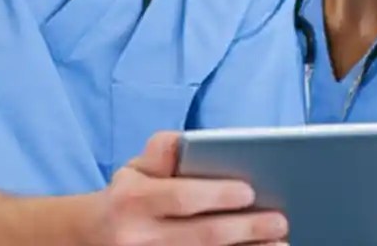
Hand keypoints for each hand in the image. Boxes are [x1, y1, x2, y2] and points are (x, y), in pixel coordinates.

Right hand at [86, 131, 288, 245]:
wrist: (96, 238)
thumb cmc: (130, 195)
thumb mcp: (136, 167)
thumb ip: (162, 151)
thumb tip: (192, 141)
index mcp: (131, 200)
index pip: (181, 197)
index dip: (217, 195)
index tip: (250, 192)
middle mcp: (137, 238)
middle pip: (202, 236)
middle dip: (246, 229)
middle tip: (280, 221)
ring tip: (279, 244)